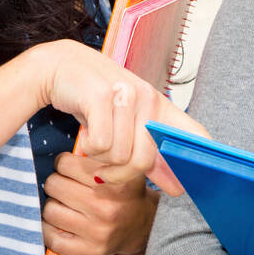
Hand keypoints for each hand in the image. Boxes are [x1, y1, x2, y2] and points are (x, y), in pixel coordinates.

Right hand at [30, 39, 211, 195]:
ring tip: (94, 139)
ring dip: (99, 158)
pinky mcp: (101, 96)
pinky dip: (87, 148)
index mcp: (160, 104)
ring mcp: (126, 94)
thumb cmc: (93, 98)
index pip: (194, 134)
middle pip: (143, 161)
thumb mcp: (126, 124)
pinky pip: (100, 145)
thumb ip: (152, 156)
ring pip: (119, 156)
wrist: (58, 65)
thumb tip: (178, 189)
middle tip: (104, 166)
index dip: (195, 162)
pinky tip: (85, 132)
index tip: (182, 187)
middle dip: (119, 173)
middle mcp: (148, 97)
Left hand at [41, 151, 158, 254]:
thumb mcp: (120, 166)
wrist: (144, 226)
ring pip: (49, 210)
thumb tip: (68, 148)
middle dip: (57, 182)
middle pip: (53, 184)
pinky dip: (49, 229)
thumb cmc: (125, 192)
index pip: (65, 163)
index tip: (70, 168)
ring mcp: (98, 232)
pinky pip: (51, 238)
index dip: (64, 164)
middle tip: (66, 186)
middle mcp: (107, 207)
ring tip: (66, 204)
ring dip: (54, 205)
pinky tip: (60, 223)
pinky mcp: (90, 251)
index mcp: (114, 181)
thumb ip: (98, 154)